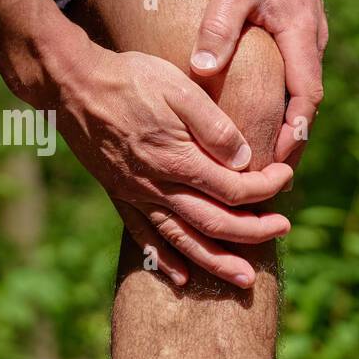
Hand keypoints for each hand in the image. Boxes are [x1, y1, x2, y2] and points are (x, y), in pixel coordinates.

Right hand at [52, 38, 292, 287]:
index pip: (234, 188)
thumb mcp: (179, 88)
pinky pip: (143, 237)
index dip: (266, 188)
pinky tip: (181, 277)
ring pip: (182, 240)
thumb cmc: (130, 79)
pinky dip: (164, 260)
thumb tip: (245, 159)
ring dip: (215, 262)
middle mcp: (158, 185)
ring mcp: (136, 195)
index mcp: (179, 158)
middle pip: (215, 222)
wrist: (73, 85)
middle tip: (282, 230)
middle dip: (254, 232)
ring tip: (243, 279)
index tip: (285, 178)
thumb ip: (214, 126)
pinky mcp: (118, 195)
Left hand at [190, 0, 327, 167]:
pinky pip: (295, 78)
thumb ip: (218, 27)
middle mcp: (310, 43)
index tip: (277, 164)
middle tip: (270, 179)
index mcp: (300, 37)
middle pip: (306, 105)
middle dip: (291, 142)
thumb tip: (203, 69)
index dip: (293, 134)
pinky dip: (284, 104)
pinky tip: (262, 121)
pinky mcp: (297, 35)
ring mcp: (307, 39)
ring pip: (301, 93)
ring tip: (265, 162)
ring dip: (288, 126)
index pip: (305, 98)